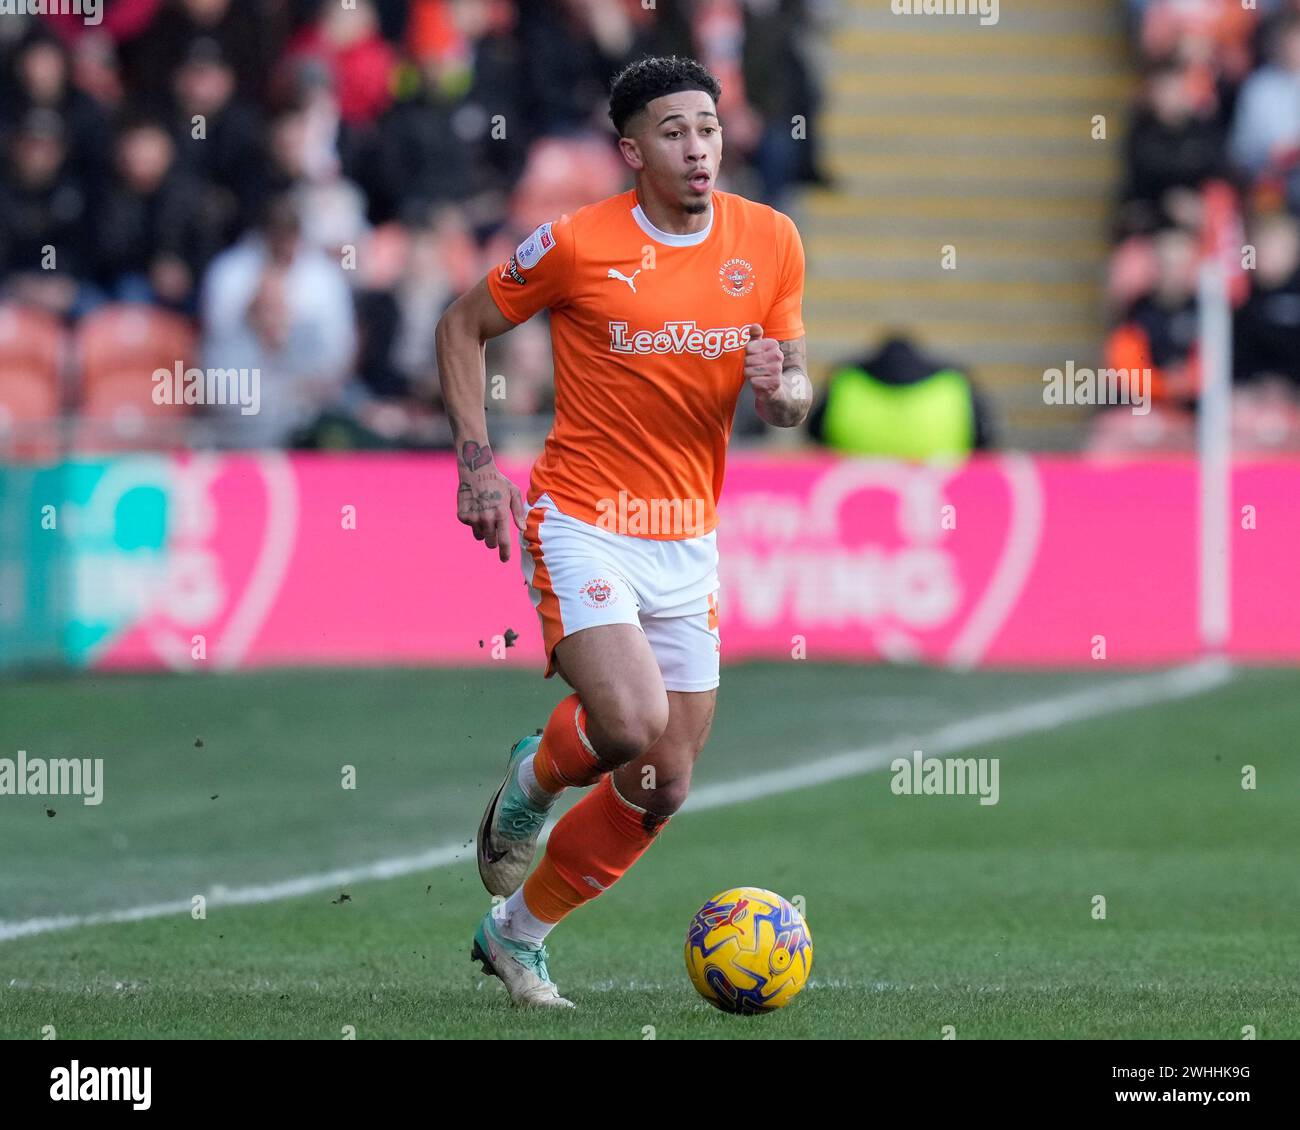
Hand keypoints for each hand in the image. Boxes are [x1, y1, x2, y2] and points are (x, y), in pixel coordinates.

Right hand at [457, 444, 526, 562]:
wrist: (476, 469)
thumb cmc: (498, 481)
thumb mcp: (513, 493)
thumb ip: (518, 513)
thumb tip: (522, 530)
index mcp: (501, 514)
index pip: (504, 541)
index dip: (504, 553)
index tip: (504, 559)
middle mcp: (487, 518)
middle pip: (490, 542)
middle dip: (494, 540)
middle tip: (495, 529)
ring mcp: (473, 517)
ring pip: (479, 535)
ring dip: (483, 530)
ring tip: (485, 512)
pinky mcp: (462, 515)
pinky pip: (469, 526)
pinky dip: (473, 521)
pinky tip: (475, 507)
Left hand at [743, 324, 783, 399]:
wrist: (776, 386)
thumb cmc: (763, 365)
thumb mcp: (758, 349)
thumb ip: (755, 337)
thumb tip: (754, 326)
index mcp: (774, 345)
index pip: (749, 348)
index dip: (747, 355)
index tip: (755, 357)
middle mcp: (778, 356)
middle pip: (748, 360)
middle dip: (748, 366)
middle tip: (756, 368)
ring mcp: (777, 370)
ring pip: (749, 371)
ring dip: (750, 375)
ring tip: (758, 375)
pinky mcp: (775, 383)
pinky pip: (753, 381)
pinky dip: (754, 383)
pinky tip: (761, 383)